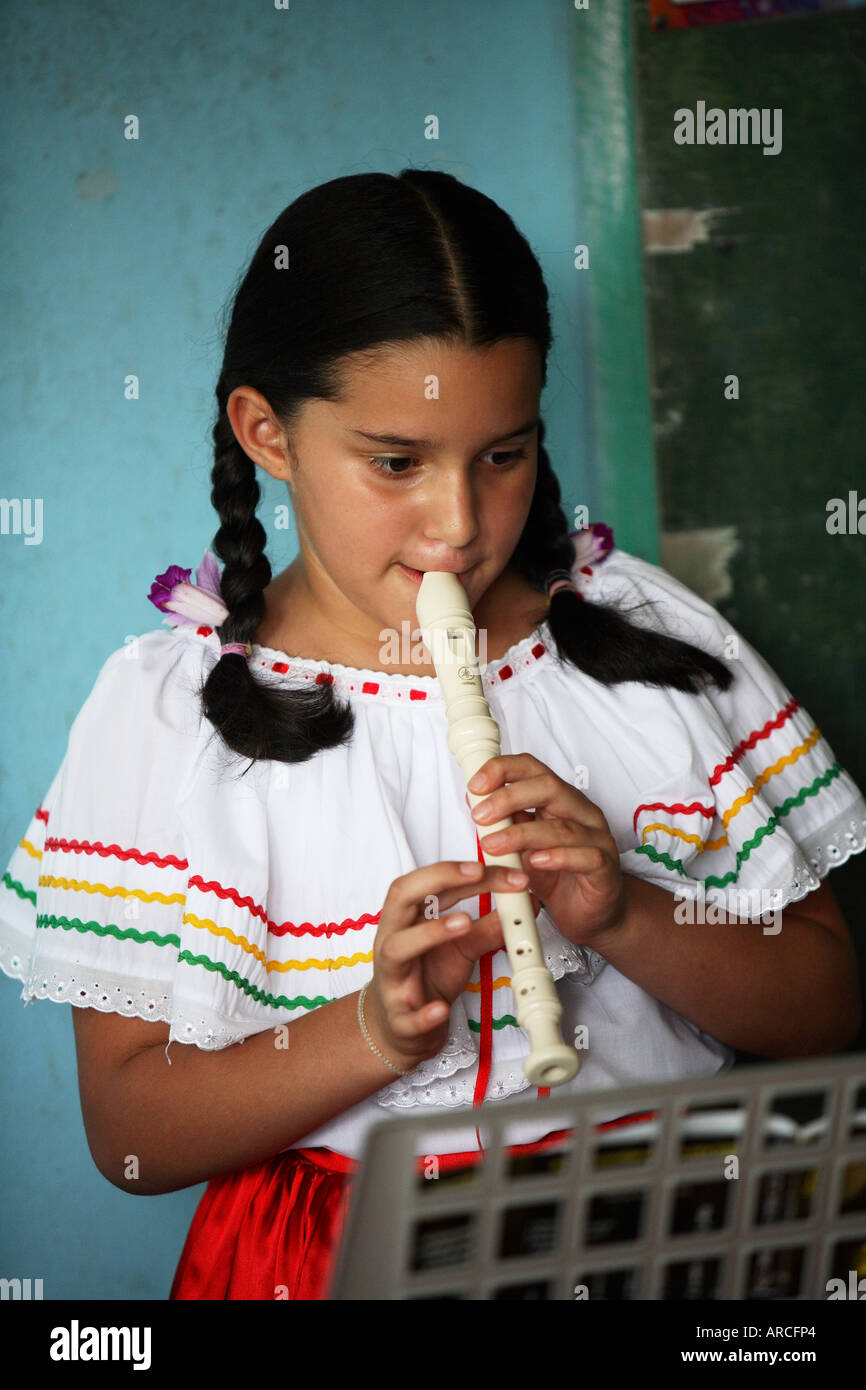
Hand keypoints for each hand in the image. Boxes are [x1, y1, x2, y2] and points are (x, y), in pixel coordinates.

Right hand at [365, 857, 530, 1071]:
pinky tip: (441, 1009)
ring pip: (397, 949)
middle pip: (400, 898)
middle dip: (437, 879)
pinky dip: (424, 1013)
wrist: (402, 1026)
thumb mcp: (463, 947)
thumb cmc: (428, 975)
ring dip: (430, 933)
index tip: (488, 865)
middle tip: (476, 873)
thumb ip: (489, 926)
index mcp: (407, 918)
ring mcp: (392, 978)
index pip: (428, 883)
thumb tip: (525, 903)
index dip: (455, 869)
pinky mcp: (398, 1018)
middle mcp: (392, 940)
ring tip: (464, 924)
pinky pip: (406, 1015)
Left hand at [466, 753, 626, 949]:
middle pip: (548, 787)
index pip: (532, 768)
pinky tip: (535, 861)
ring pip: (562, 826)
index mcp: (559, 800)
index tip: (476, 786)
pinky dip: (559, 857)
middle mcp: (580, 812)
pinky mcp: (605, 867)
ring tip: (493, 845)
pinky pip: (586, 856)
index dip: (503, 770)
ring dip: (522, 834)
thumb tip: (474, 800)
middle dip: (509, 797)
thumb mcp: (522, 847)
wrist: (590, 912)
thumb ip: (505, 823)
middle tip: (480, 816)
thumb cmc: (558, 876)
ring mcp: (597, 838)